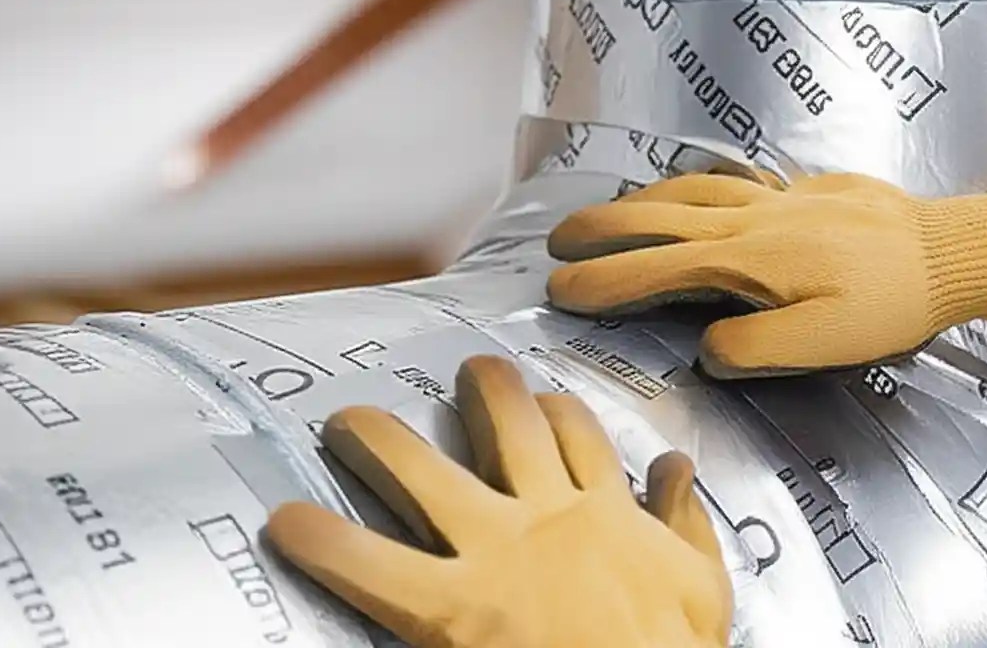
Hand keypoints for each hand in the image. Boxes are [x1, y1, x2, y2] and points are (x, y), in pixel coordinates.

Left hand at [267, 355, 732, 647]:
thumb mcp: (701, 588)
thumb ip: (684, 523)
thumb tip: (675, 467)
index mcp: (605, 513)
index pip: (575, 433)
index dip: (551, 407)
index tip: (535, 397)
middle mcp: (544, 515)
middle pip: (503, 424)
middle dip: (476, 389)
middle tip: (451, 377)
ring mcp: (493, 554)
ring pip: (426, 472)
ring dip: (379, 440)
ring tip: (343, 423)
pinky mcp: (450, 609)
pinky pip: (375, 566)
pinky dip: (327, 544)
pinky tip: (286, 524)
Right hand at [546, 172, 986, 377]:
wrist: (951, 250)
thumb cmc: (889, 303)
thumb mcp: (824, 343)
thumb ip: (754, 347)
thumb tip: (705, 348)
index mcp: (745, 262)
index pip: (654, 270)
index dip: (602, 282)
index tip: (558, 288)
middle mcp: (748, 222)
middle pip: (656, 218)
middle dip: (599, 229)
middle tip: (557, 242)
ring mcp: (773, 200)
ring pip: (686, 190)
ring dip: (636, 202)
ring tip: (605, 214)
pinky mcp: (798, 191)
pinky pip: (726, 179)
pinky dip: (688, 182)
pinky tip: (686, 187)